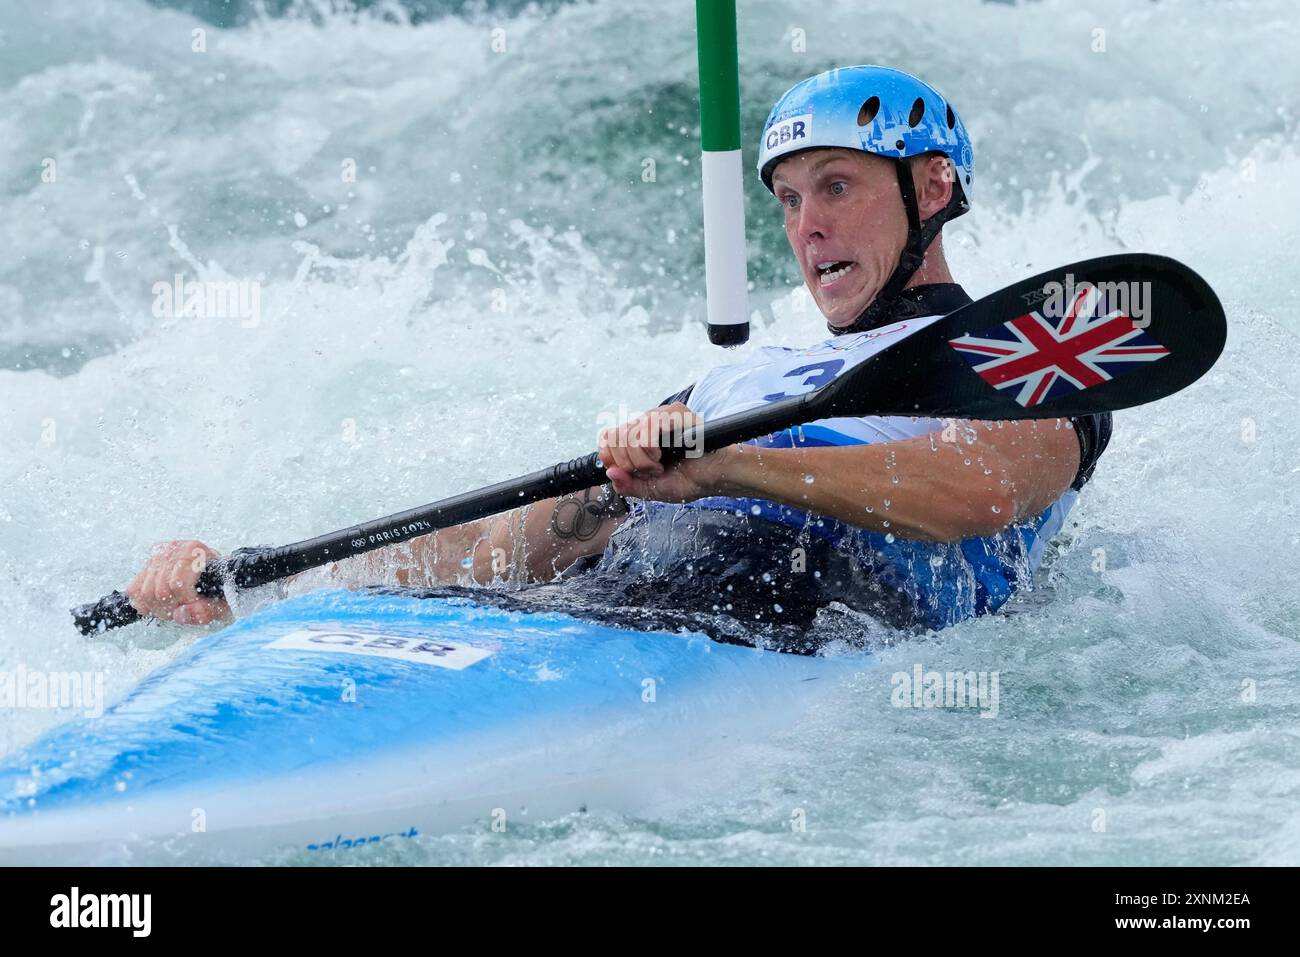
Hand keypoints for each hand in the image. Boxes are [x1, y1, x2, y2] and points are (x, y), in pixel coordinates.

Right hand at [126, 539, 231, 625]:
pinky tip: (157, 606)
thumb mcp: (221, 601)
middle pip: (159, 591)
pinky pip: (134, 589)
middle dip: (169, 609)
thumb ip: (204, 611)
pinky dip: (142, 603)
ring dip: (156, 609)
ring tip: (171, 609)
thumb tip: (179, 615)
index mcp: (195, 552)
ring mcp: (158, 554)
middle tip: (181, 612)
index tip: (194, 607)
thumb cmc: (220, 587)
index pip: (177, 584)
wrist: (216, 575)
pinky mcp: (147, 563)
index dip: (184, 602)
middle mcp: (174, 549)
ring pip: (144, 592)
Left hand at [597, 402, 732, 502]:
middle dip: (629, 463)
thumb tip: (610, 473)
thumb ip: (628, 485)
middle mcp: (646, 424)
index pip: (607, 437)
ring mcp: (659, 416)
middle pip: (615, 437)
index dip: (610, 456)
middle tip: (650, 471)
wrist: (716, 477)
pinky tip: (663, 455)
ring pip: (628, 433)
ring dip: (641, 459)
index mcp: (638, 439)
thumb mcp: (651, 490)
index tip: (628, 471)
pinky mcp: (674, 412)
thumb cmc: (689, 480)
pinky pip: (646, 425)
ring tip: (659, 465)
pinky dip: (649, 447)